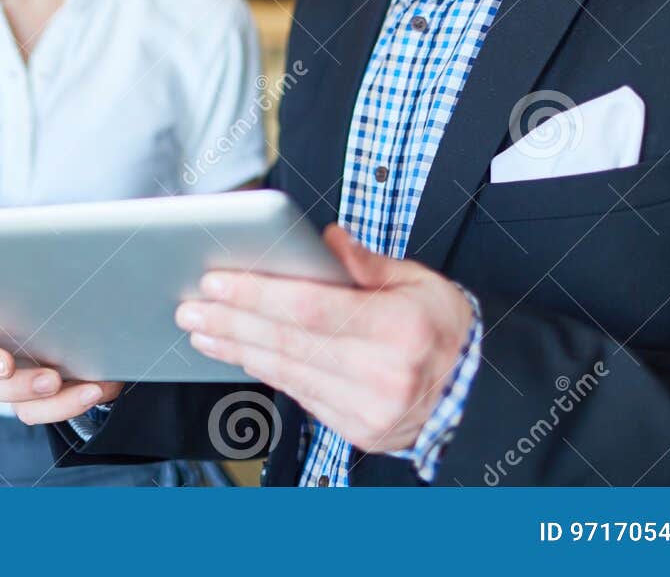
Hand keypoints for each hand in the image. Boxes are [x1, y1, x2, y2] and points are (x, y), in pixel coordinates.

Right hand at [0, 290, 122, 423]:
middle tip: (48, 376)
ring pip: (12, 404)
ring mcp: (12, 379)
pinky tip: (96, 387)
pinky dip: (68, 405)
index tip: (4, 364)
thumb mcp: (9, 266)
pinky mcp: (37, 398)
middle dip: (13, 384)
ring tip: (71, 381)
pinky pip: (39, 414)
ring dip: (42, 398)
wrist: (92, 300)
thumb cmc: (40, 279)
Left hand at [173, 225, 473, 453]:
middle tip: (190, 305)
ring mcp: (368, 408)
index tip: (216, 280)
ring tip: (201, 327)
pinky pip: (299, 395)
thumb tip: (325, 239)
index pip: (311, 308)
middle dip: (231, 320)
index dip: (257, 294)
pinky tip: (237, 352)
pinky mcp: (357, 430)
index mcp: (399, 327)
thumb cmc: (448, 331)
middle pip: (289, 342)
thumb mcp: (424, 282)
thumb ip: (369, 262)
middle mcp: (382, 373)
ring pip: (286, 372)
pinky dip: (263, 371)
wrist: (479, 397)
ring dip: (236, 348)